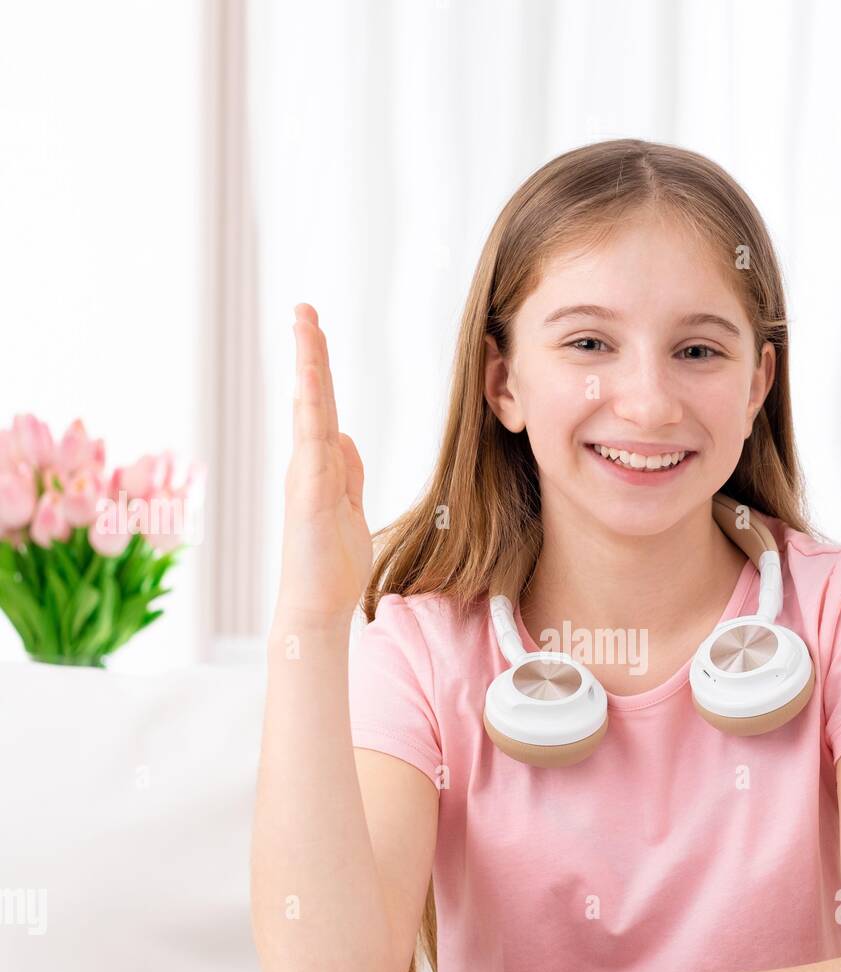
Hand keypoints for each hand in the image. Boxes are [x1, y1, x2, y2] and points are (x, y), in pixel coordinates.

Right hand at [275, 303, 373, 629]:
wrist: (316, 607)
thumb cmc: (329, 565)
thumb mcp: (350, 509)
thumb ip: (348, 473)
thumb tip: (345, 438)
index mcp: (319, 467)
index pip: (322, 408)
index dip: (320, 370)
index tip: (315, 330)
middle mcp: (307, 465)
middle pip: (312, 398)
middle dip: (309, 352)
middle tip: (303, 308)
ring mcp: (305, 477)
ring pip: (309, 411)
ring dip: (308, 366)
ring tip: (304, 323)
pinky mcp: (308, 495)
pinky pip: (310, 444)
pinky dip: (310, 410)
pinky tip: (310, 379)